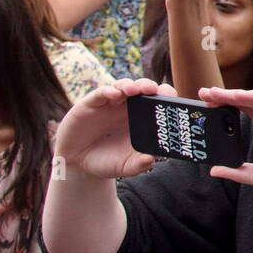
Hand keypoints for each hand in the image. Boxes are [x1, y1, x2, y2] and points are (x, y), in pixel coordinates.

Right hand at [53, 79, 176, 179]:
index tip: (173, 100)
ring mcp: (110, 104)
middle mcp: (128, 108)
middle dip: (150, 87)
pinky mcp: (92, 104)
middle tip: (155, 90)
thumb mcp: (125, 166)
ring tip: (136, 90)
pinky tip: (115, 95)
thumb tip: (151, 160)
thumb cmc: (108, 161)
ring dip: (132, 85)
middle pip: (143, 89)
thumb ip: (139, 164)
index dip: (166, 98)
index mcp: (142, 119)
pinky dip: (109, 91)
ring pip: (124, 86)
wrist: (79, 163)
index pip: (158, 102)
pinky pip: (102, 92)